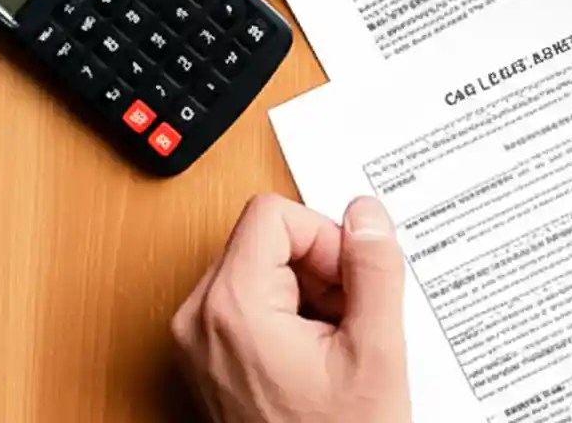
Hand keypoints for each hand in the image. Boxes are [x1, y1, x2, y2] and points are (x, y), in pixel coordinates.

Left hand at [172, 194, 410, 422]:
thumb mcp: (374, 351)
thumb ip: (374, 270)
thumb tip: (367, 214)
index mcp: (233, 307)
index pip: (274, 214)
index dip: (326, 237)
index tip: (351, 282)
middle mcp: (199, 318)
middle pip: (266, 240)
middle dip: (321, 269)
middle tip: (350, 320)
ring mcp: (196, 340)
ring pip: (262, 271)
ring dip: (310, 295)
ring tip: (336, 346)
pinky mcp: (205, 357)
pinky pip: (250, 304)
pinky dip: (291, 318)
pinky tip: (317, 359)